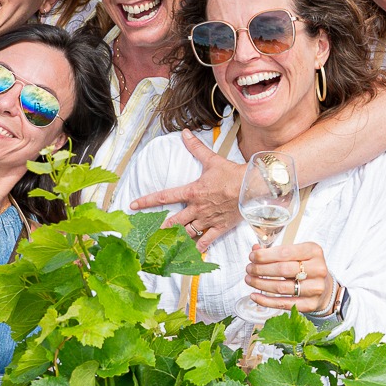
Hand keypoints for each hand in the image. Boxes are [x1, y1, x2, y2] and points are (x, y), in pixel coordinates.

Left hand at [130, 132, 247, 249]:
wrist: (252, 188)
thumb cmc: (232, 174)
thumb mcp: (212, 159)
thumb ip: (196, 147)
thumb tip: (185, 133)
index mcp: (192, 192)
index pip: (165, 197)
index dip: (147, 201)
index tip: (133, 205)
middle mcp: (197, 208)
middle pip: (174, 221)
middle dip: (161, 227)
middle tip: (149, 234)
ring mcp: (207, 219)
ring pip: (187, 232)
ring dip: (176, 238)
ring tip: (166, 245)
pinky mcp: (219, 227)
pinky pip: (206, 241)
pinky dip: (197, 247)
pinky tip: (190, 252)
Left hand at [245, 241, 330, 311]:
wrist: (325, 288)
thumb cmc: (307, 267)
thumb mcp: (297, 254)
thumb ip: (276, 251)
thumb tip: (255, 249)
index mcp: (313, 251)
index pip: (284, 252)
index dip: (264, 255)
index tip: (252, 256)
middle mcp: (318, 269)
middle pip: (282, 270)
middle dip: (260, 269)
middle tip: (249, 269)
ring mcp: (315, 288)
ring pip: (281, 287)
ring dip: (260, 284)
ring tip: (249, 280)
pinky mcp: (310, 304)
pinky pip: (283, 304)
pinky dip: (266, 301)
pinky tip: (255, 296)